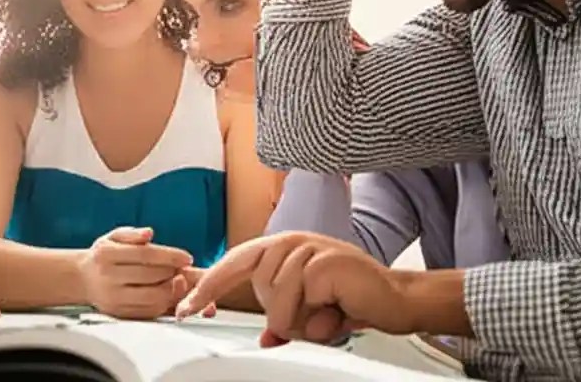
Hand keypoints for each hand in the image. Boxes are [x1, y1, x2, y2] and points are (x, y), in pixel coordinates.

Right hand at [78, 227, 193, 319]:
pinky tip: (166, 293)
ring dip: (171, 289)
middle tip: (182, 268)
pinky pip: (148, 311)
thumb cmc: (102, 257)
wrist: (81, 280)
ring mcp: (113, 298)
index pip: (145, 254)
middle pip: (151, 276)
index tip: (187, 257)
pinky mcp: (119, 314)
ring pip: (152, 297)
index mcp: (106, 254)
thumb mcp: (112, 238)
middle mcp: (108, 277)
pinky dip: (163, 303)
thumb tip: (149, 233)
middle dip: (173, 272)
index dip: (170, 256)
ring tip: (177, 280)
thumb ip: (131, 234)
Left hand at [177, 232, 409, 343]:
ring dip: (304, 320)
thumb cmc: (352, 301)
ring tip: (329, 312)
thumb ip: (283, 319)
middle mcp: (290, 241)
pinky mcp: (323, 262)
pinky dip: (317, 319)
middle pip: (259, 289)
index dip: (209, 288)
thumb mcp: (309, 313)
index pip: (234, 264)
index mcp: (280, 248)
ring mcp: (308, 248)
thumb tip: (265, 338)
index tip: (183, 310)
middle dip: (285, 314)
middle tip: (317, 313)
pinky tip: (337, 311)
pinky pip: (299, 303)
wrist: (397, 300)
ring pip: (278, 301)